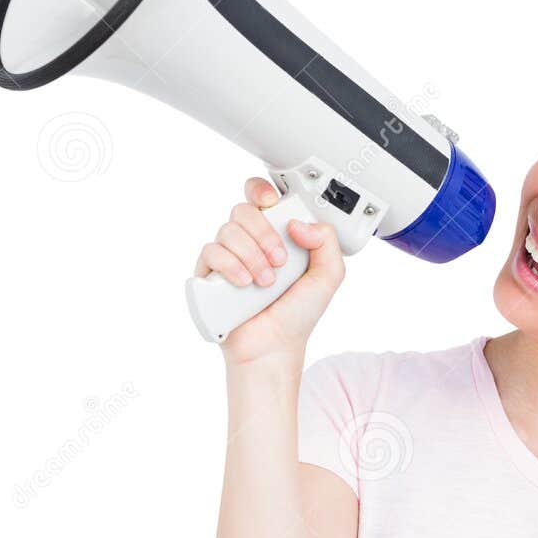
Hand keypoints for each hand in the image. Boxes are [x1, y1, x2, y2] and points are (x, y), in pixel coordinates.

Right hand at [193, 176, 344, 365]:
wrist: (274, 346)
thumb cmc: (297, 313)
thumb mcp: (328, 276)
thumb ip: (327, 242)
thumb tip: (298, 222)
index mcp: (276, 234)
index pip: (261, 196)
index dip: (262, 191)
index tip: (273, 202)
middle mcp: (250, 241)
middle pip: (244, 209)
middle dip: (265, 234)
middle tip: (280, 260)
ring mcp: (228, 256)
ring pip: (228, 230)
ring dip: (252, 255)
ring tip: (266, 281)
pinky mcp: (210, 274)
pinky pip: (211, 252)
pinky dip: (230, 265)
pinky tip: (245, 283)